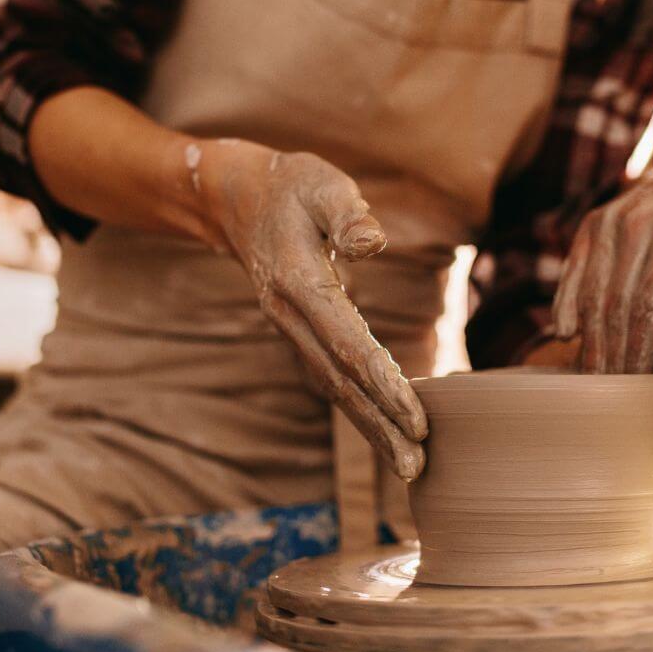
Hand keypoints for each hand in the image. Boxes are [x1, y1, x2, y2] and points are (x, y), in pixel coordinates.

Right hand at [197, 141, 427, 479]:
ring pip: (334, 388)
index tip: (418, 419)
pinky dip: (358, 408)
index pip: (348, 343)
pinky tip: (384, 432)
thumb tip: (372, 244)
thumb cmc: (290, 186)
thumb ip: (348, 215)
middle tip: (417, 467)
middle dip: (380, 426)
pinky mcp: (299, 333)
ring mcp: (290, 329)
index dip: (383, 383)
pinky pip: (330, 377)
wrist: (234, 198)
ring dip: (370, 427)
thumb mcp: (321, 184)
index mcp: (297, 282)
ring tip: (408, 465)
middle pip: (340, 382)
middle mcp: (288, 316)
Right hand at [552, 151, 652, 373]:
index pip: (650, 299)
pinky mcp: (589, 228)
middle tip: (612, 391)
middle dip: (613, 351)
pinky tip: (566, 338)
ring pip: (592, 292)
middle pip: (618, 302)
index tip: (641, 383)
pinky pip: (574, 273)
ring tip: (592, 376)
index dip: (642, 345)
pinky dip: (567, 305)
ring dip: (590, 338)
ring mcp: (607, 224)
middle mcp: (633, 222)